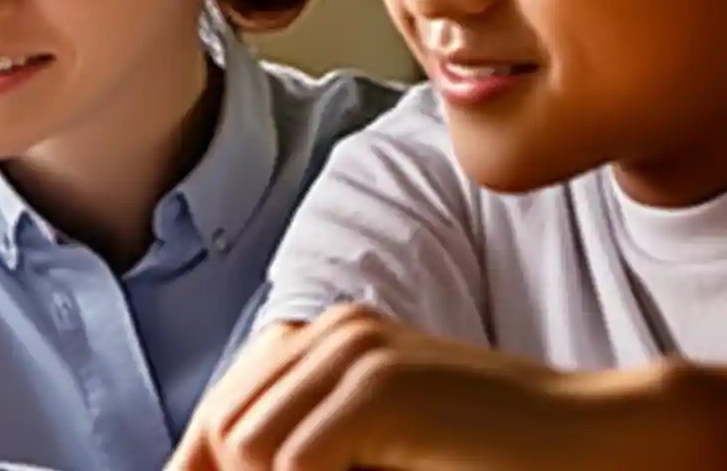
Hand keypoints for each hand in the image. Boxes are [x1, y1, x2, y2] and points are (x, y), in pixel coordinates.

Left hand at [168, 304, 651, 470]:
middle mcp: (331, 332)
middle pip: (224, 422)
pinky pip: (292, 461)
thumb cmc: (485, 454)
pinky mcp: (379, 385)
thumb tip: (223, 467)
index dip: (198, 463)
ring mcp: (354, 351)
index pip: (227, 406)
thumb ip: (307, 450)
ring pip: (244, 442)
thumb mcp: (375, 449)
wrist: (591, 437)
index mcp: (326, 339)